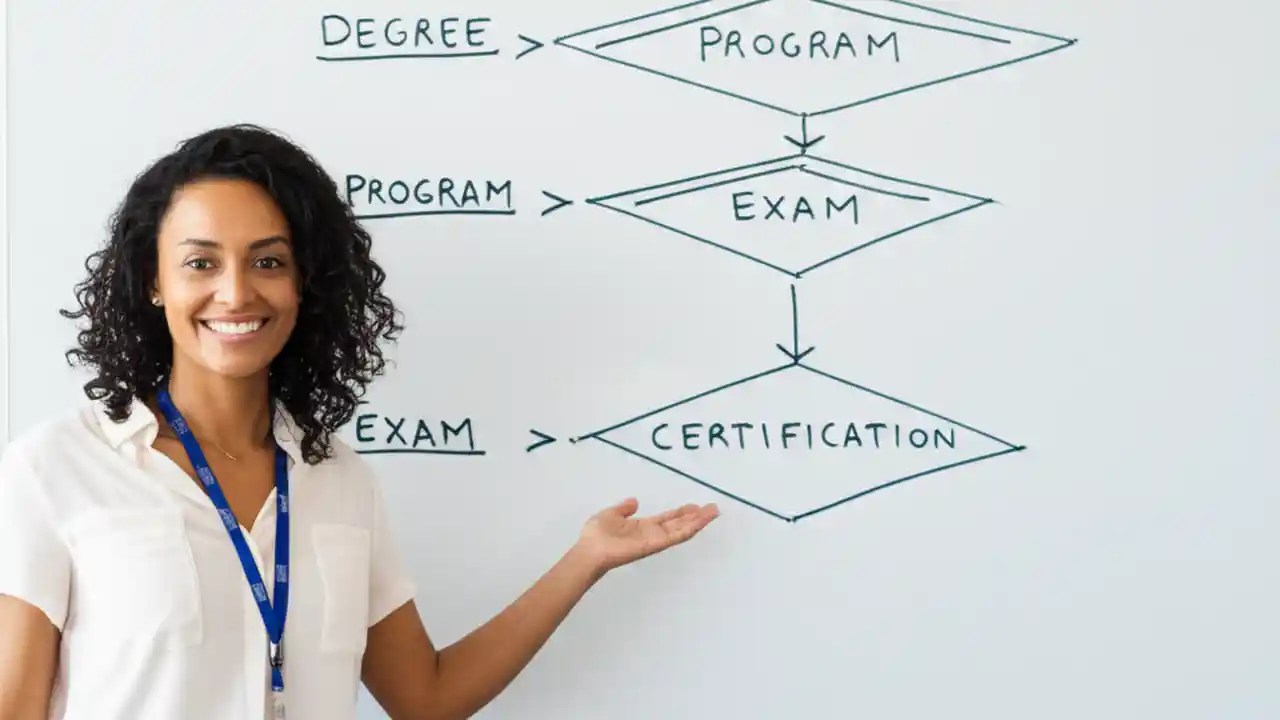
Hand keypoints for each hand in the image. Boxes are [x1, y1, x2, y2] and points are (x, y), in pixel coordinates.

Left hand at [574, 497, 719, 576]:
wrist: (589, 550)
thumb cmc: (596, 534)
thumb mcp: (610, 514)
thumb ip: (623, 509)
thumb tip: (634, 501)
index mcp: (643, 527)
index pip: (667, 519)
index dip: (681, 513)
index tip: (695, 506)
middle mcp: (652, 534)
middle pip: (679, 524)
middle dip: (696, 517)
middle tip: (712, 508)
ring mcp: (655, 540)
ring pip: (682, 530)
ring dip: (698, 522)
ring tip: (713, 512)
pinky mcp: (655, 544)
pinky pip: (675, 536)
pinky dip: (689, 529)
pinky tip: (700, 521)